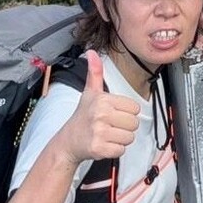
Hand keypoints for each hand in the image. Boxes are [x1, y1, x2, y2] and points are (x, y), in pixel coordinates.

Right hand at [52, 50, 140, 165]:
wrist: (68, 141)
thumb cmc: (82, 116)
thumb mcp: (89, 92)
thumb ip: (95, 72)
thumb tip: (92, 52)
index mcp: (102, 100)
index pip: (134, 108)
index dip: (126, 112)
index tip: (112, 114)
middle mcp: (101, 115)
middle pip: (134, 123)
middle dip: (124, 126)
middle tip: (109, 126)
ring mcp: (99, 133)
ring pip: (129, 137)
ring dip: (120, 139)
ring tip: (107, 134)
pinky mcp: (99, 149)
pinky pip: (121, 150)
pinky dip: (115, 150)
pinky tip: (104, 144)